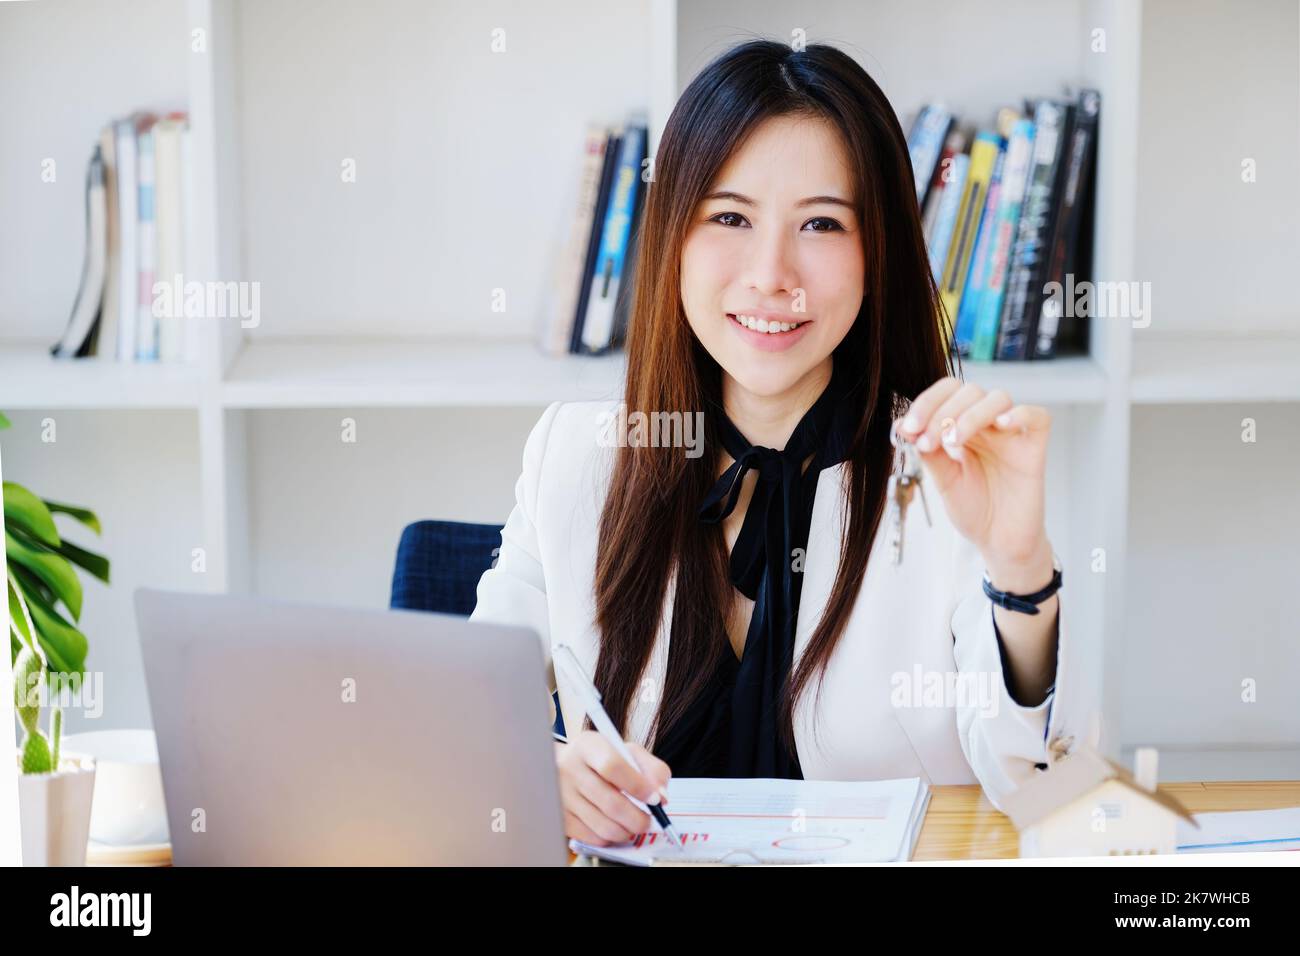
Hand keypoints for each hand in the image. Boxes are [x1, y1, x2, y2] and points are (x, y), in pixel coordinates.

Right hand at [555, 731, 671, 845]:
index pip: (613, 766)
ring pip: (603, 826)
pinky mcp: (561, 818)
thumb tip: (662, 797)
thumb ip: (652, 769)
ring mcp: (562, 796)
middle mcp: (569, 770)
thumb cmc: (601, 759)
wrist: (563, 767)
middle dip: (638, 819)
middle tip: (649, 821)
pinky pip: (592, 838)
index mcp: (588, 747)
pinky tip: (615, 827)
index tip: (655, 799)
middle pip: (611, 803)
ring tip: (633, 824)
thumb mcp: (627, 752)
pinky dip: (610, 838)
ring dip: (627, 831)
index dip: (638, 786)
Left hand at [893, 378, 1050, 576]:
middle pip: (970, 391)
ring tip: (953, 442)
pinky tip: (1001, 426)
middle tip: (928, 442)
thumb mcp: (943, 480)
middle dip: (942, 412)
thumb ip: (928, 453)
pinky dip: (1020, 414)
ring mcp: (1012, 435)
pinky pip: (1038, 417)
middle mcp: (987, 425)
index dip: (926, 403)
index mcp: (962, 426)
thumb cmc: (973, 508)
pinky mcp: (1034, 449)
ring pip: (999, 398)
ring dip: (971, 414)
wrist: (998, 541)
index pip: (947, 393)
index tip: (908, 429)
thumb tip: (902, 425)